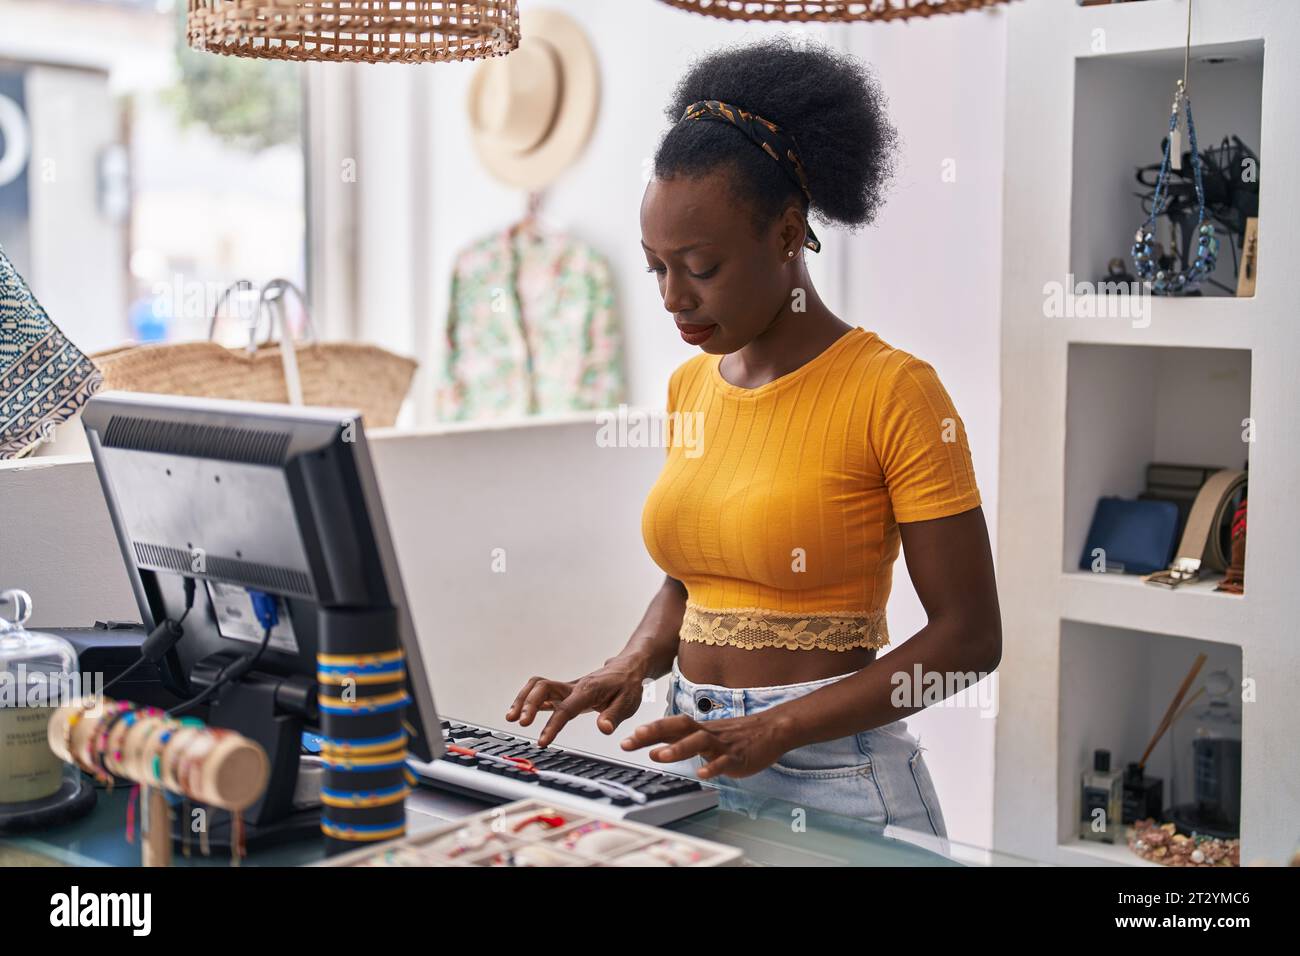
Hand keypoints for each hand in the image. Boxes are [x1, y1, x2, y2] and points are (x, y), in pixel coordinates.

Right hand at [505, 657, 648, 747]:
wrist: (628, 669)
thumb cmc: (628, 685)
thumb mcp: (628, 702)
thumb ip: (614, 716)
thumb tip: (603, 728)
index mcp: (588, 690)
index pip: (565, 708)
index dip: (552, 725)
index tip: (542, 741)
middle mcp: (573, 686)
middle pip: (542, 687)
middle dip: (529, 704)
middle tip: (521, 723)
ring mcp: (567, 688)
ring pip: (537, 686)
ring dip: (522, 699)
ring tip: (511, 717)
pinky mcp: (564, 692)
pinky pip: (541, 692)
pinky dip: (528, 701)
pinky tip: (519, 714)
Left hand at [619, 710, 794, 779]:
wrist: (770, 730)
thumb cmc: (734, 734)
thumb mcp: (704, 736)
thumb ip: (680, 742)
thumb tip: (653, 749)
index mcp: (698, 728)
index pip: (668, 726)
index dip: (647, 732)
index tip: (625, 739)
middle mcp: (707, 732)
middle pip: (677, 728)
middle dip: (653, 734)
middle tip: (631, 741)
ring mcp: (722, 744)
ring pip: (698, 742)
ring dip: (678, 749)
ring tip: (659, 757)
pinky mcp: (737, 756)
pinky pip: (724, 761)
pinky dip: (713, 767)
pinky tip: (702, 774)